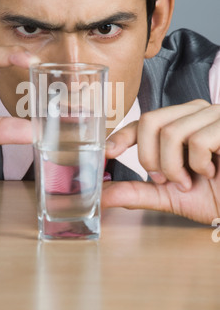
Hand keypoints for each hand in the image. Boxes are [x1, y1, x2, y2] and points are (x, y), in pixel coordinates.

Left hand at [103, 100, 219, 223]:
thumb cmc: (217, 195)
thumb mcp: (171, 196)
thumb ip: (137, 192)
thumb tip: (102, 194)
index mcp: (179, 124)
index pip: (143, 121)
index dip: (122, 135)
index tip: (107, 154)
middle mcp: (195, 113)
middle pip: (150, 120)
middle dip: (148, 157)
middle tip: (162, 179)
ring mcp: (214, 115)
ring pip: (170, 132)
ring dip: (173, 166)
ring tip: (188, 181)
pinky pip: (198, 140)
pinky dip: (198, 164)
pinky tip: (212, 172)